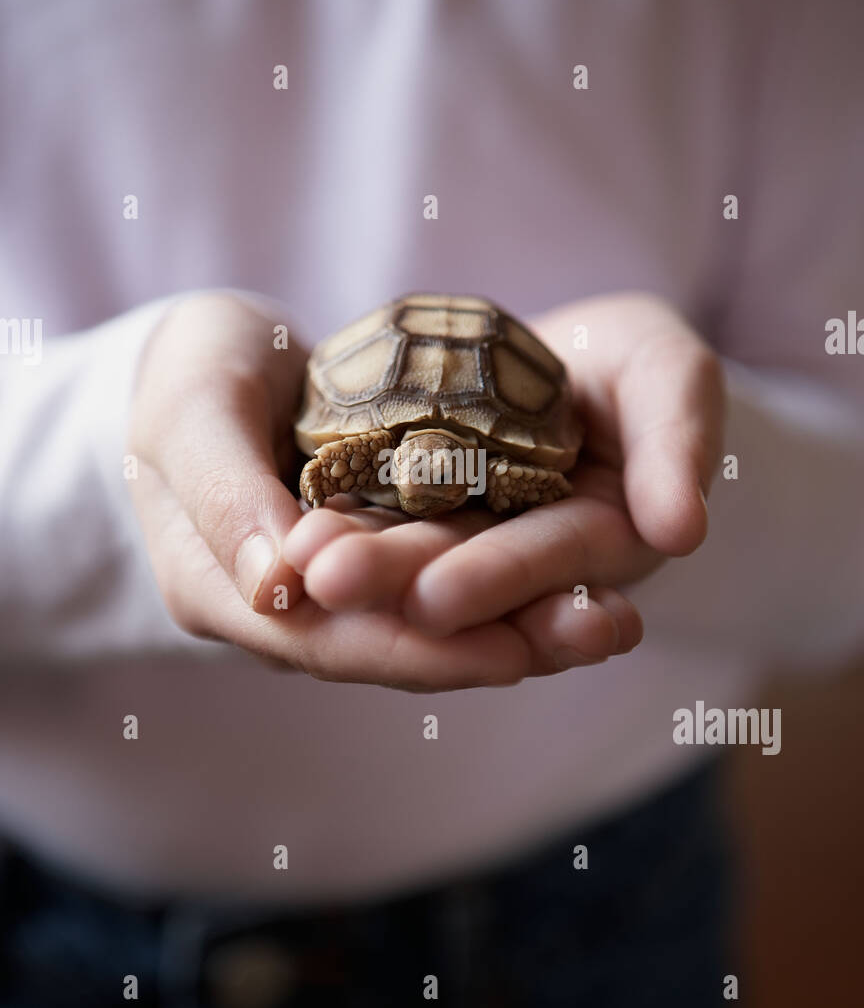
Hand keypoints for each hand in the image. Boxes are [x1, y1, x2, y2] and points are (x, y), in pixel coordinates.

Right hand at [128, 293, 642, 690]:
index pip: (329, 638)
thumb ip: (223, 492)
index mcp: (226, 590)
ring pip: (434, 627)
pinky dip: (514, 588)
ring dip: (525, 627)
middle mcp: (288, 615)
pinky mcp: (385, 562)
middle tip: (597, 631)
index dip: (419, 647)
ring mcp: (341, 595)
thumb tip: (279, 587)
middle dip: (501, 645)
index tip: (511, 647)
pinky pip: (450, 584)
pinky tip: (587, 584)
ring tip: (614, 620)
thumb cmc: (190, 370)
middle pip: (399, 648)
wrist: (212, 360)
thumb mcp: (189, 408)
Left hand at [284, 293, 724, 636]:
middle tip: (328, 579)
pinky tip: (279, 535)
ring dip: (350, 571)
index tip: (440, 597)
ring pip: (400, 566)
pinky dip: (330, 531)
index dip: (501, 580)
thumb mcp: (669, 375)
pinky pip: (366, 527)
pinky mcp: (400, 519)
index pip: (551, 568)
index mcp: (596, 548)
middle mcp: (519, 565)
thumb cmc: (634, 363)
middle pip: (457, 579)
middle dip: (395, 584)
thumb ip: (680, 440)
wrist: (567, 354)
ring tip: (293, 561)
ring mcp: (455, 547)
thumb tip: (681, 531)